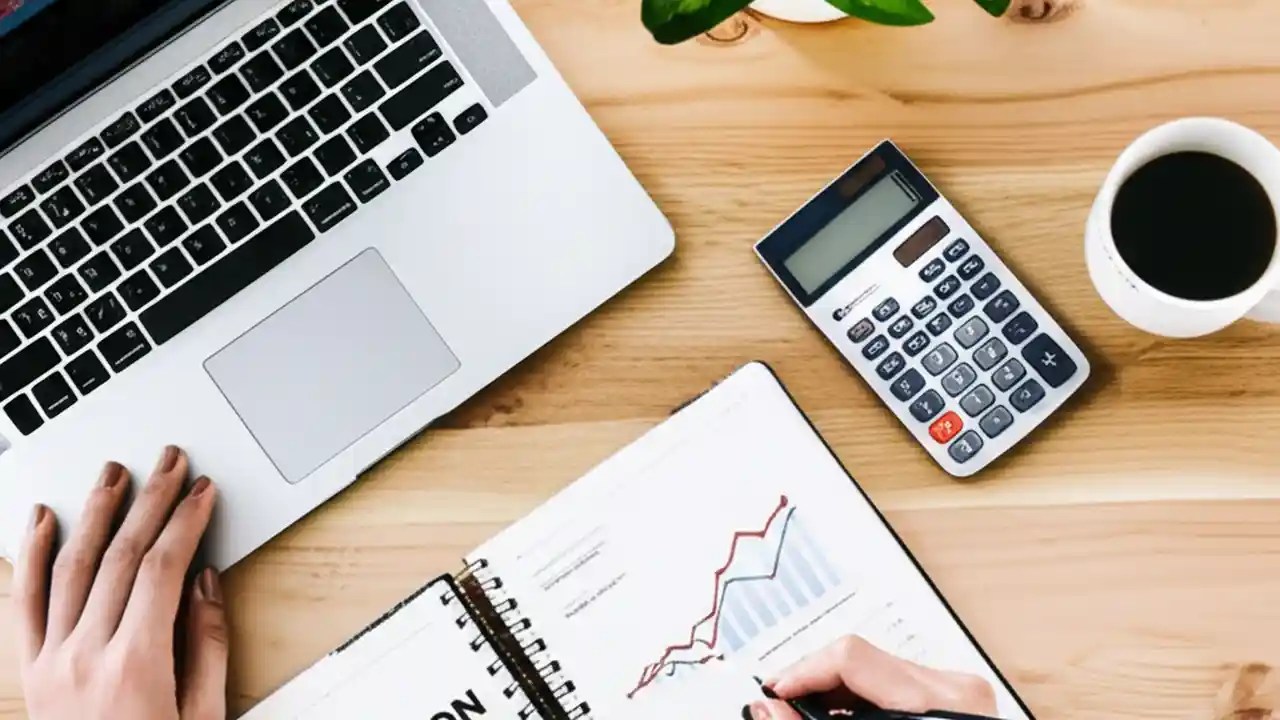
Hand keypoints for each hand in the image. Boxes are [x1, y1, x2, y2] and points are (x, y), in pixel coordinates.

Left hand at [12, 446, 227, 719]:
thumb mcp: (204, 714)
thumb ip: (206, 643)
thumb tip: (205, 581)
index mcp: (136, 665)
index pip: (163, 568)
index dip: (187, 521)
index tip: (202, 491)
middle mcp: (85, 656)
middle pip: (122, 556)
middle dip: (152, 501)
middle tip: (171, 462)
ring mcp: (52, 661)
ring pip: (70, 566)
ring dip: (96, 512)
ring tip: (115, 473)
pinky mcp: (30, 670)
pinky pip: (23, 600)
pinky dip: (27, 554)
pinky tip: (38, 519)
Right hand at [746, 636, 998, 718]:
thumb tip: (770, 707)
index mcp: (940, 702)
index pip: (851, 657)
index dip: (803, 671)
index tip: (777, 692)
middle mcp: (957, 687)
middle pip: (861, 658)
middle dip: (815, 682)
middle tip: (783, 703)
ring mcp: (961, 691)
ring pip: (876, 670)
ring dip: (837, 692)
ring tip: (809, 713)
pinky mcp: (958, 700)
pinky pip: (897, 684)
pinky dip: (863, 700)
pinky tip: (843, 717)